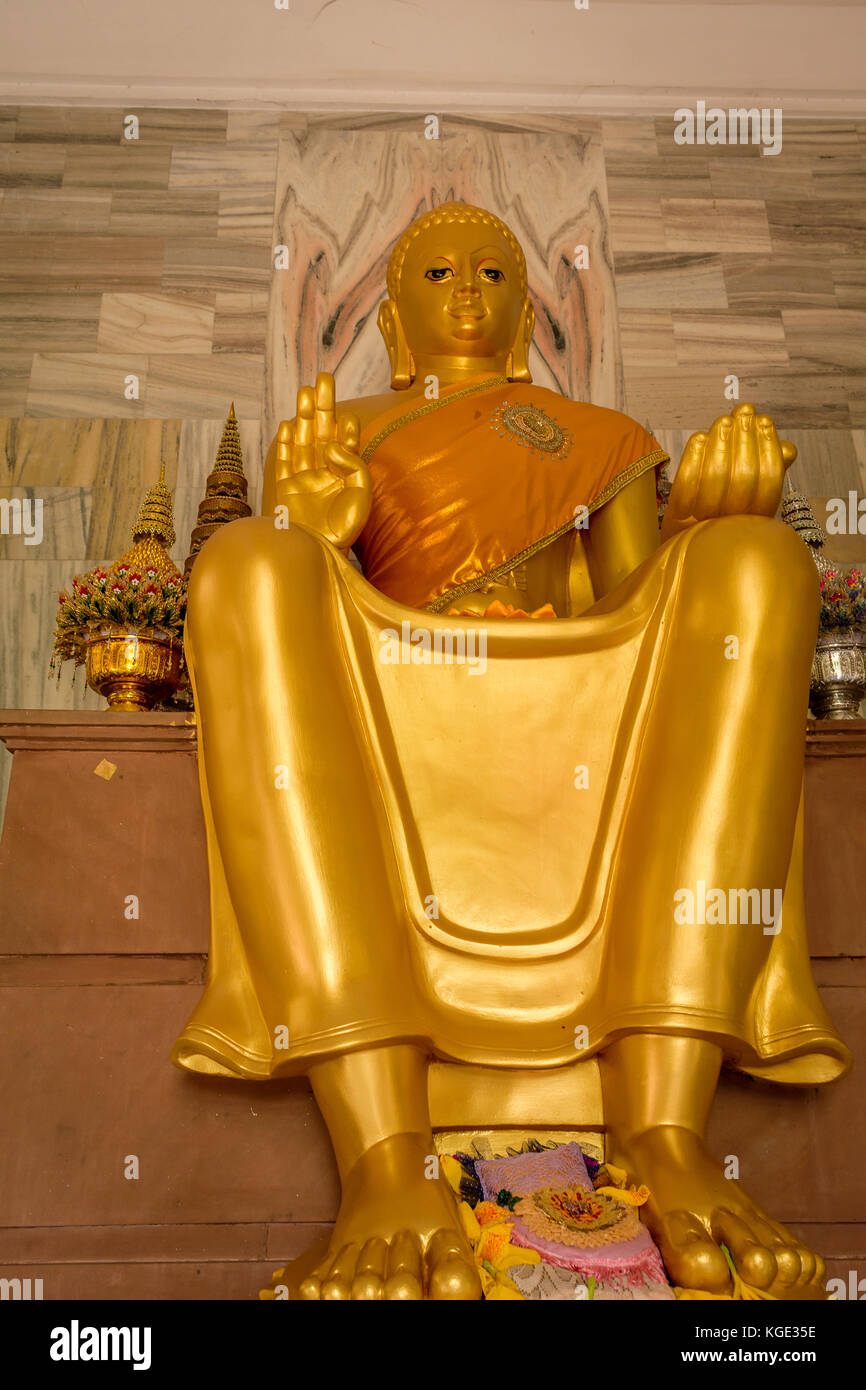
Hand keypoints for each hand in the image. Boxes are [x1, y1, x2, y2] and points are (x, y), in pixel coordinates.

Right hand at [270, 371, 370, 549]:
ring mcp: (302, 479)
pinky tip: (287, 423)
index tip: (346, 414)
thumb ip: (352, 463)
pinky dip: (284, 442)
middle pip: (322, 432)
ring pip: (302, 440)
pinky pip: (283, 460)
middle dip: (323, 405)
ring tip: (306, 391)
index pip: (346, 443)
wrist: (316, 553)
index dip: (346, 427)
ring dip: (304, 415)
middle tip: (323, 378)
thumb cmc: (343, 529)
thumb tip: (331, 442)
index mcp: (345, 476)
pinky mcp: (283, 488)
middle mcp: (324, 474)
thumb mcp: (361, 493)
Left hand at [661, 403, 796, 541]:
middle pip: (743, 477)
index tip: (764, 420)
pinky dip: (693, 457)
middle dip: (744, 438)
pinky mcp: (675, 521)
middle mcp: (732, 528)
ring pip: (715, 478)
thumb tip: (788, 448)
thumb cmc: (722, 525)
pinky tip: (699, 437)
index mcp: (756, 524)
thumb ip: (766, 475)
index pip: (768, 482)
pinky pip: (686, 485)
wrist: (683, 562)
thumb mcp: (748, 505)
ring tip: (724, 420)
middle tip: (744, 412)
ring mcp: (702, 526)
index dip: (767, 448)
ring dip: (720, 443)